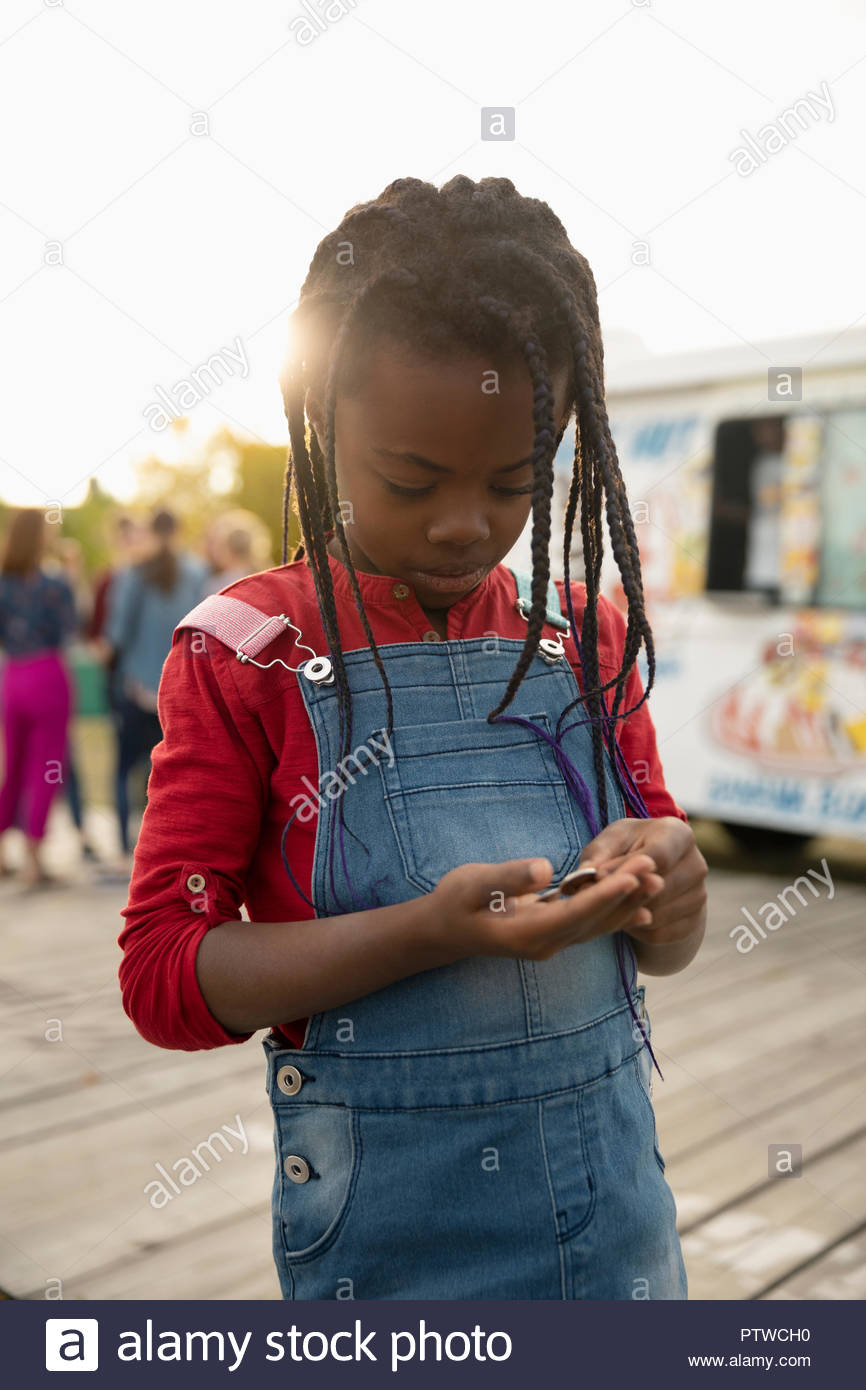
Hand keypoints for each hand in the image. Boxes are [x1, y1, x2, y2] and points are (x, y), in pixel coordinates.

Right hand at [429, 853, 663, 963]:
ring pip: (599, 925)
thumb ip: (508, 877)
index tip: (631, 875)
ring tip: (657, 879)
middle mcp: (545, 944)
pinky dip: (617, 912)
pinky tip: (642, 902)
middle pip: (594, 921)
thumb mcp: (471, 884)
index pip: (574, 913)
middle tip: (654, 868)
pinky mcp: (555, 935)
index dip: (604, 894)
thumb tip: (545, 870)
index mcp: (525, 933)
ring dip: (628, 903)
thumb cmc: (454, 903)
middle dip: (626, 896)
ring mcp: (551, 944)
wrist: (444, 931)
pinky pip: (592, 925)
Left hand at [578, 816, 707, 947]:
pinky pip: (659, 934)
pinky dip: (638, 931)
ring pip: (657, 915)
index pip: (658, 856)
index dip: (627, 868)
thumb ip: (599, 856)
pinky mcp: (694, 922)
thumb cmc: (627, 849)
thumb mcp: (610, 843)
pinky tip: (628, 916)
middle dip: (625, 894)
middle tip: (600, 895)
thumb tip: (591, 875)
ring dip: (629, 914)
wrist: (654, 872)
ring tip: (613, 904)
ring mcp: (700, 895)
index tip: (599, 875)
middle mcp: (697, 864)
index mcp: (678, 834)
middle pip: (659, 889)